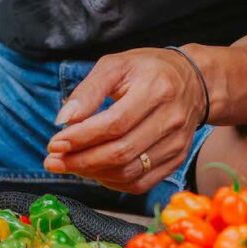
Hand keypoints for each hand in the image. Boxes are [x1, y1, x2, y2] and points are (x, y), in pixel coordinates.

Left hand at [43, 48, 203, 193]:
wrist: (193, 81)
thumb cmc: (147, 70)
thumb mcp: (115, 65)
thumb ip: (88, 91)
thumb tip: (63, 121)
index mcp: (155, 90)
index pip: (114, 123)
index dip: (81, 137)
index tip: (54, 143)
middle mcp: (171, 119)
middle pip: (121, 152)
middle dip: (81, 160)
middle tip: (52, 161)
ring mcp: (177, 143)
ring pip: (130, 171)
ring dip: (93, 173)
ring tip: (68, 165)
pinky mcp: (177, 159)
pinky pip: (141, 182)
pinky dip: (113, 181)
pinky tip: (94, 171)